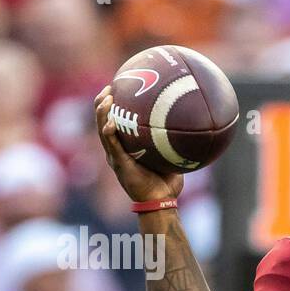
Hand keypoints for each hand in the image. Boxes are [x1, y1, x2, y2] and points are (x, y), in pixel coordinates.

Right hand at [94, 86, 183, 203]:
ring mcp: (115, 157)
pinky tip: (111, 122)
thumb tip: (188, 127)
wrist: (161, 202)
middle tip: (108, 87)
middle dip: (101, 104)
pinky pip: (112, 146)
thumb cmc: (167, 184)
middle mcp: (116, 151)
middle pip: (102, 122)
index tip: (117, 89)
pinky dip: (109, 133)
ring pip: (102, 130)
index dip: (112, 107)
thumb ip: (172, 143)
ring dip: (101, 114)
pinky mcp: (119, 164)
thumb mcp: (169, 158)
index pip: (113, 123)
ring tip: (105, 98)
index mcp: (124, 149)